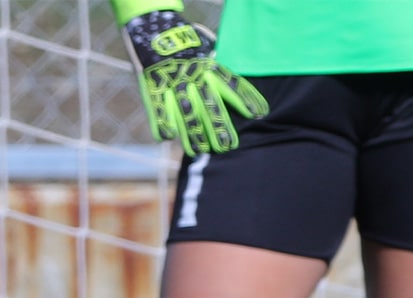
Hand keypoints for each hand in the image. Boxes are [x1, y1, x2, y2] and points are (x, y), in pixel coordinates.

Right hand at [120, 8, 267, 156]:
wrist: (154, 31)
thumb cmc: (187, 48)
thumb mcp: (208, 53)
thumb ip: (221, 71)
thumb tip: (243, 93)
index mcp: (210, 68)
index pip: (231, 84)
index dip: (246, 98)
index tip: (259, 114)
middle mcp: (194, 78)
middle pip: (209, 105)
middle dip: (218, 127)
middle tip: (226, 147)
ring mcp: (174, 84)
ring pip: (186, 113)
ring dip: (193, 134)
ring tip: (200, 150)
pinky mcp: (154, 89)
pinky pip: (158, 108)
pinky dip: (163, 123)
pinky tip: (169, 137)